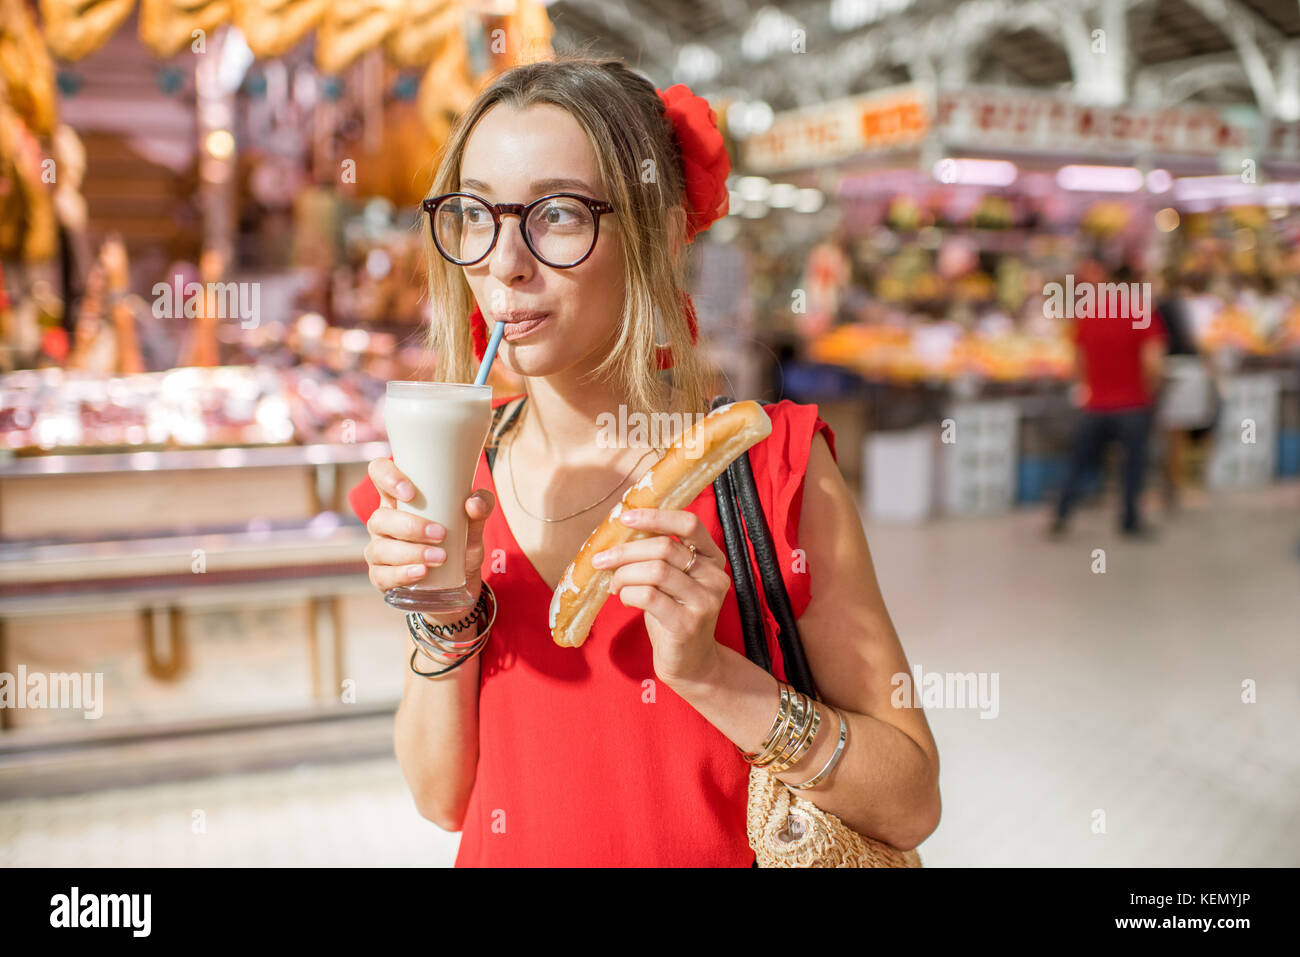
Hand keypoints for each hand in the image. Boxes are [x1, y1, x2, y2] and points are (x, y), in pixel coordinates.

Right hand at [363, 456, 494, 600]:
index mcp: (400, 499)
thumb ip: (481, 507)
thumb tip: (474, 503)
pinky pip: (383, 576)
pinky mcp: (381, 577)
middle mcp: (384, 523)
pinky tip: (421, 572)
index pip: (379, 473)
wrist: (458, 583)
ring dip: (412, 552)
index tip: (410, 492)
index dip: (387, 477)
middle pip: (380, 518)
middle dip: (410, 526)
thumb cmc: (458, 543)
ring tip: (441, 557)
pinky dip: (403, 574)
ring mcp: (379, 551)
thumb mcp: (474, 525)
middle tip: (441, 533)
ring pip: (380, 548)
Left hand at [592, 507, 729, 688]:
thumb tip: (618, 532)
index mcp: (712, 558)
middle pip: (664, 548)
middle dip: (626, 551)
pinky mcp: (688, 624)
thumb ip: (657, 556)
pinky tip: (623, 599)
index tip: (625, 517)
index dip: (655, 517)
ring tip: (613, 584)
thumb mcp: (671, 580)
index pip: (689, 524)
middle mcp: (714, 576)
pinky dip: (627, 593)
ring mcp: (704, 601)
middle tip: (602, 560)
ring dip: (624, 574)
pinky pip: (648, 596)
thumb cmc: (673, 614)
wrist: (690, 662)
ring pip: (655, 570)